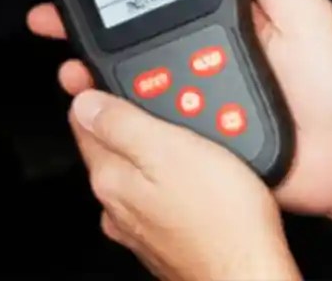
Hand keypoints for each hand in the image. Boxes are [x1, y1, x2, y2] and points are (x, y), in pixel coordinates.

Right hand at [29, 0, 331, 219]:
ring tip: (72, 70)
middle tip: (53, 22)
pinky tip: (102, 114)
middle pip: (140, 44)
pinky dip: (126, 124)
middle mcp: (209, 60)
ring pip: (139, 90)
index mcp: (231, 25)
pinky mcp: (198, 142)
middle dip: (93, 34)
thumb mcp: (308, 10)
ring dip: (100, 80)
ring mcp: (200, 102)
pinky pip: (155, 132)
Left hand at [64, 89, 298, 279]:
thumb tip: (83, 100)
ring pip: (139, 170)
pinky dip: (174, 176)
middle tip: (163, 93)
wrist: (248, 271)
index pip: (83, 120)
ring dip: (156, 146)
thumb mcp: (171, 149)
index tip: (101, 70)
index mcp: (112, 176)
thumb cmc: (221, 216)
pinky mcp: (168, 236)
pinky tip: (202, 170)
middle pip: (112, 144)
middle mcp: (117, 204)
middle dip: (131, 115)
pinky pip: (163, 193)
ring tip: (190, 126)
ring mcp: (141, 224)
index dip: (93, 88)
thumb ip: (122, 123)